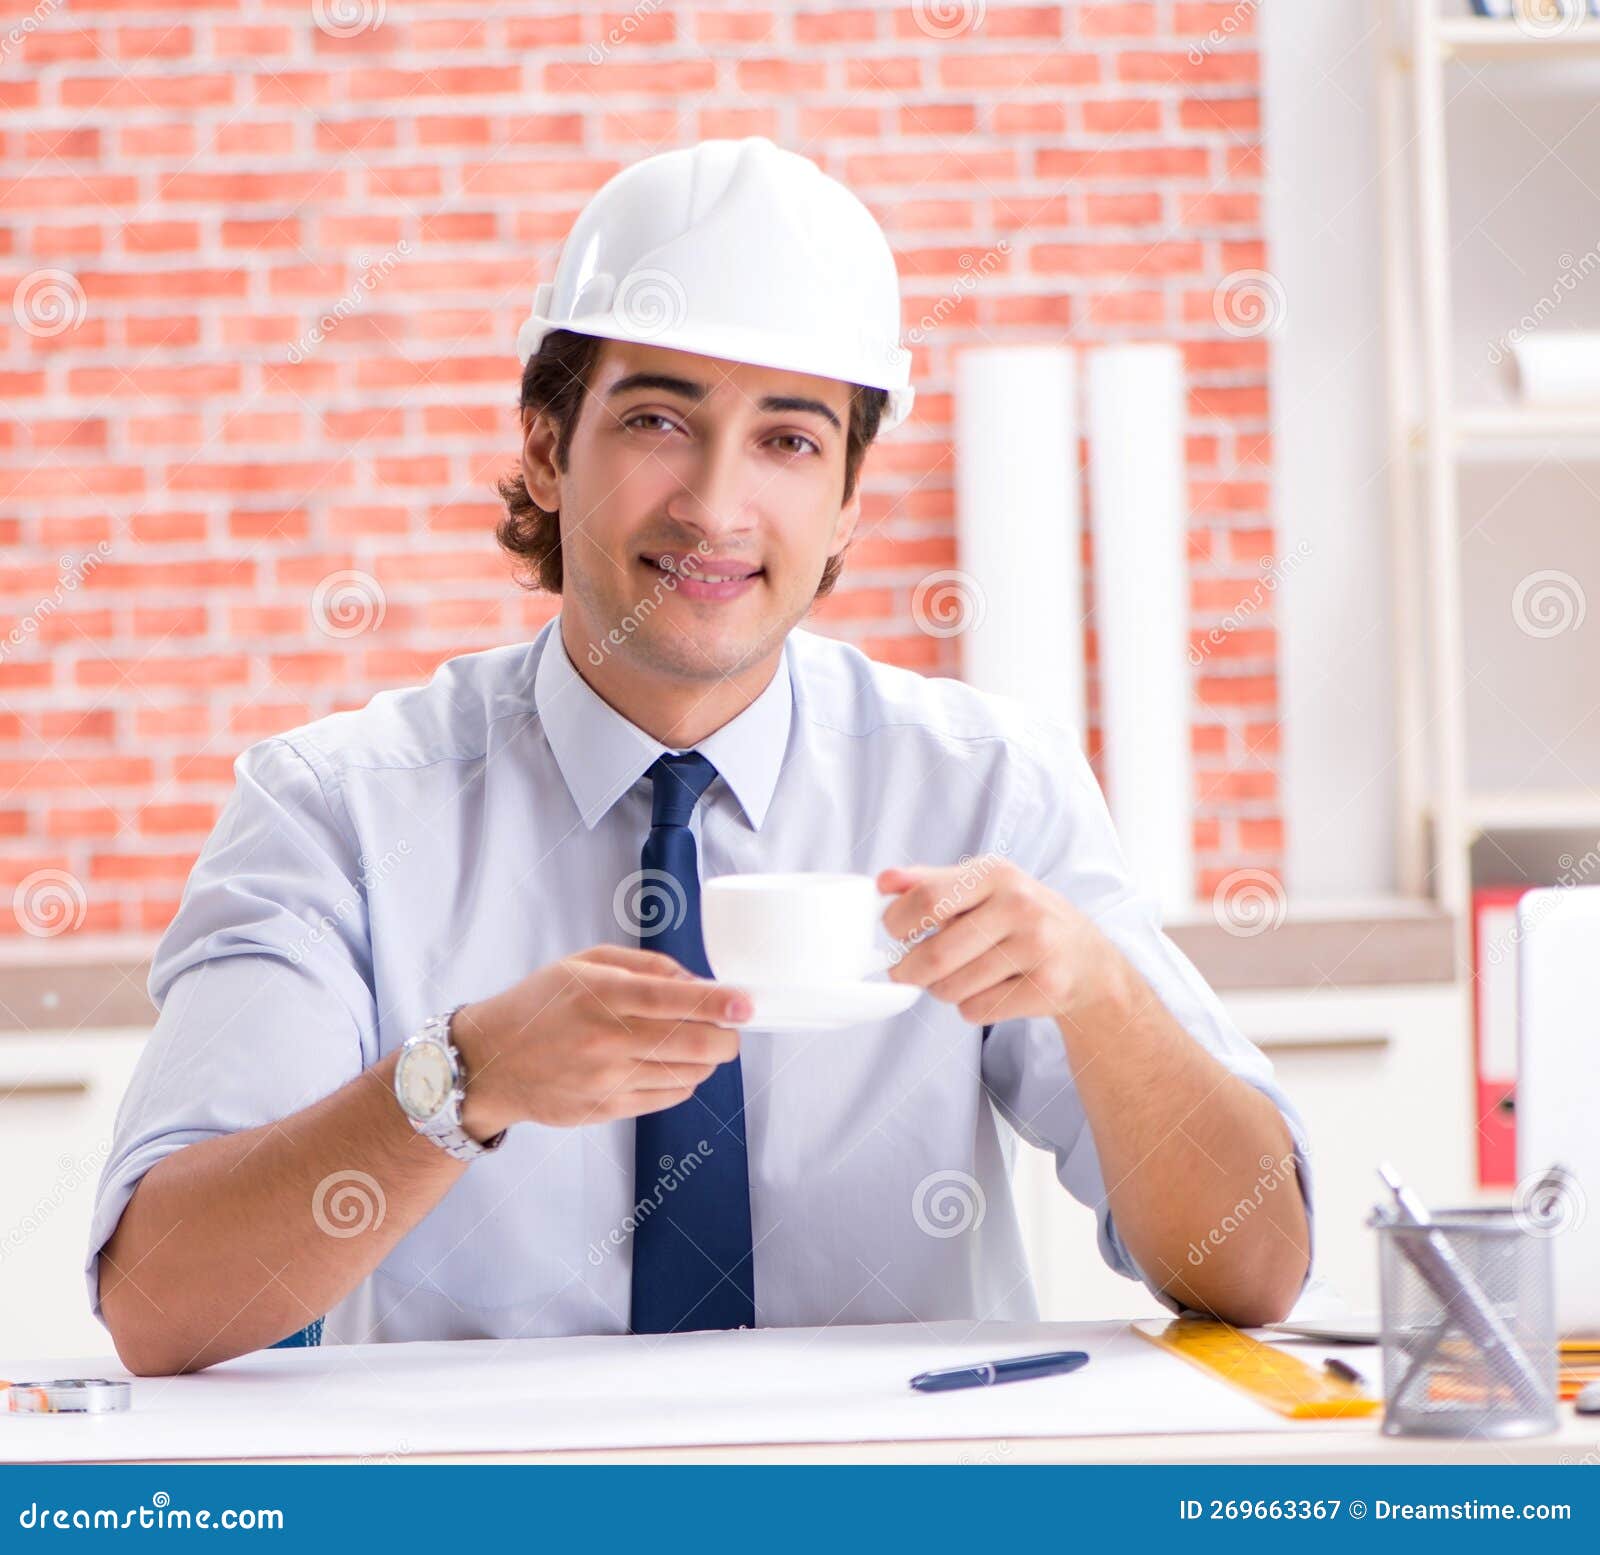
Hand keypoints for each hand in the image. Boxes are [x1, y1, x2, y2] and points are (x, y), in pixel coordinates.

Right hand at [451, 946, 749, 1132]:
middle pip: (694, 1045)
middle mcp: (606, 1040)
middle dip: (726, 1037)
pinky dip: (683, 1081)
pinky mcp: (606, 1110)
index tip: (748, 1003)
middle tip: (731, 1026)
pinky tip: (671, 1065)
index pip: (674, 999)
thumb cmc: (540, 1004)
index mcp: (602, 995)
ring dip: (706, 1059)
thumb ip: (645, 966)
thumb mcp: (585, 963)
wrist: (491, 1062)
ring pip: (687, 1075)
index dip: (718, 1002)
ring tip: (696, 1043)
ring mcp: (607, 1080)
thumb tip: (696, 982)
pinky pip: (667, 1098)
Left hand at [878, 856, 1120, 1025]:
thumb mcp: (982, 887)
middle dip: (909, 970)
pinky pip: (977, 1010)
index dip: (897, 923)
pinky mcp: (1047, 987)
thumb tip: (884, 881)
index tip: (895, 934)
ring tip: (959, 977)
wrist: (1087, 959)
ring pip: (952, 988)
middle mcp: (1020, 905)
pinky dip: (971, 1008)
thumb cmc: (1022, 918)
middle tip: (906, 972)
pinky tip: (990, 991)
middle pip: (935, 954)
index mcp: (997, 873)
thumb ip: (929, 882)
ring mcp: (1037, 947)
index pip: (926, 900)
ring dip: (942, 991)